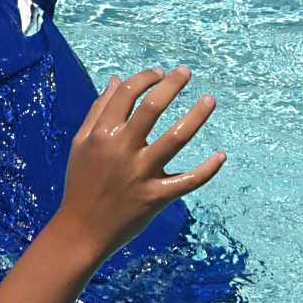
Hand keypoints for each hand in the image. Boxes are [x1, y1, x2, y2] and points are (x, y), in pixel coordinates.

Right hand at [56, 67, 224, 255]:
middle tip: (186, 72)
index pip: (128, 94)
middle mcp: (123, 150)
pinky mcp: (156, 197)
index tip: (160, 73)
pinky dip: (208, 169)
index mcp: (102, 135)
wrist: (81, 230)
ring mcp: (141, 174)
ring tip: (210, 100)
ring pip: (176, 138)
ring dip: (197, 116)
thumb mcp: (81, 143)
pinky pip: (188, 181)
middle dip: (173, 85)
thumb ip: (98, 110)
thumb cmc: (81, 183)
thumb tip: (116, 79)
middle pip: (153, 108)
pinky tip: (221, 155)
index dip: (146, 77)